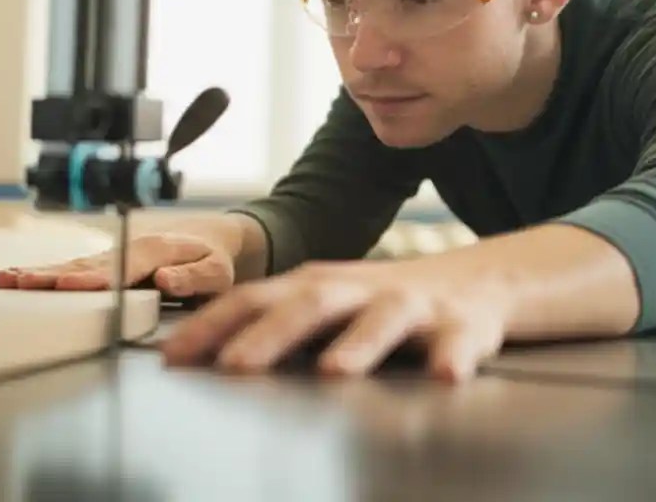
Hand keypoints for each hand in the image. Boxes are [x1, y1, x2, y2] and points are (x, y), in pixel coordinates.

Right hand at [0, 232, 234, 296]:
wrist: (212, 238)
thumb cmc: (214, 259)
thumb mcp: (217, 272)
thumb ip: (194, 278)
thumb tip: (165, 279)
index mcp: (156, 249)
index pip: (120, 267)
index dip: (94, 277)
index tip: (68, 285)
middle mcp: (129, 247)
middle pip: (86, 265)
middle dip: (52, 275)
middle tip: (20, 283)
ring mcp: (114, 253)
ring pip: (73, 264)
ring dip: (39, 272)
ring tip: (7, 280)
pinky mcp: (106, 262)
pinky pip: (73, 266)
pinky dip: (44, 272)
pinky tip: (17, 279)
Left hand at [160, 255, 513, 382]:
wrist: (482, 280)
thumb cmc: (385, 302)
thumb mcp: (326, 305)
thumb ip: (272, 326)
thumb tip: (194, 359)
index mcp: (316, 287)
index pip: (253, 300)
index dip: (211, 326)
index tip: (172, 358)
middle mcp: (359, 290)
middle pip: (311, 305)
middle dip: (271, 335)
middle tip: (236, 367)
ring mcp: (412, 305)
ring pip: (384, 319)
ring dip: (358, 343)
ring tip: (335, 371)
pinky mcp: (464, 325)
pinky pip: (459, 342)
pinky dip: (452, 356)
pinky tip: (445, 375)